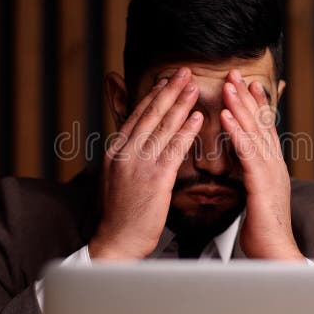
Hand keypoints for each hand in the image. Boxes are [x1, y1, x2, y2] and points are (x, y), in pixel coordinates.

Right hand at [89, 67, 202, 258]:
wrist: (117, 241)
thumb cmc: (121, 214)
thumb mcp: (117, 177)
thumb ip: (127, 155)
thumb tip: (135, 140)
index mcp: (115, 151)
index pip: (136, 116)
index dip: (153, 96)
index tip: (166, 81)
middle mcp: (124, 153)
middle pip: (150, 114)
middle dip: (169, 90)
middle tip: (184, 72)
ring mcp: (138, 165)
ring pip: (163, 127)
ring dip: (180, 104)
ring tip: (194, 86)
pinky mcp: (155, 180)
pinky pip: (174, 149)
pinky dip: (186, 131)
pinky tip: (197, 118)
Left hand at [220, 70, 303, 259]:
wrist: (277, 256)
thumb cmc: (264, 233)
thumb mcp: (258, 199)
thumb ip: (253, 180)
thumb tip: (247, 169)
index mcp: (272, 168)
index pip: (264, 130)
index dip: (256, 106)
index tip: (248, 84)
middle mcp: (275, 165)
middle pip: (261, 124)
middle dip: (247, 97)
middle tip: (235, 73)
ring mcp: (271, 173)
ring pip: (255, 132)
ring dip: (241, 106)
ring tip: (229, 85)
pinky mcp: (262, 185)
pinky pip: (247, 153)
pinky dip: (237, 132)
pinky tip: (226, 116)